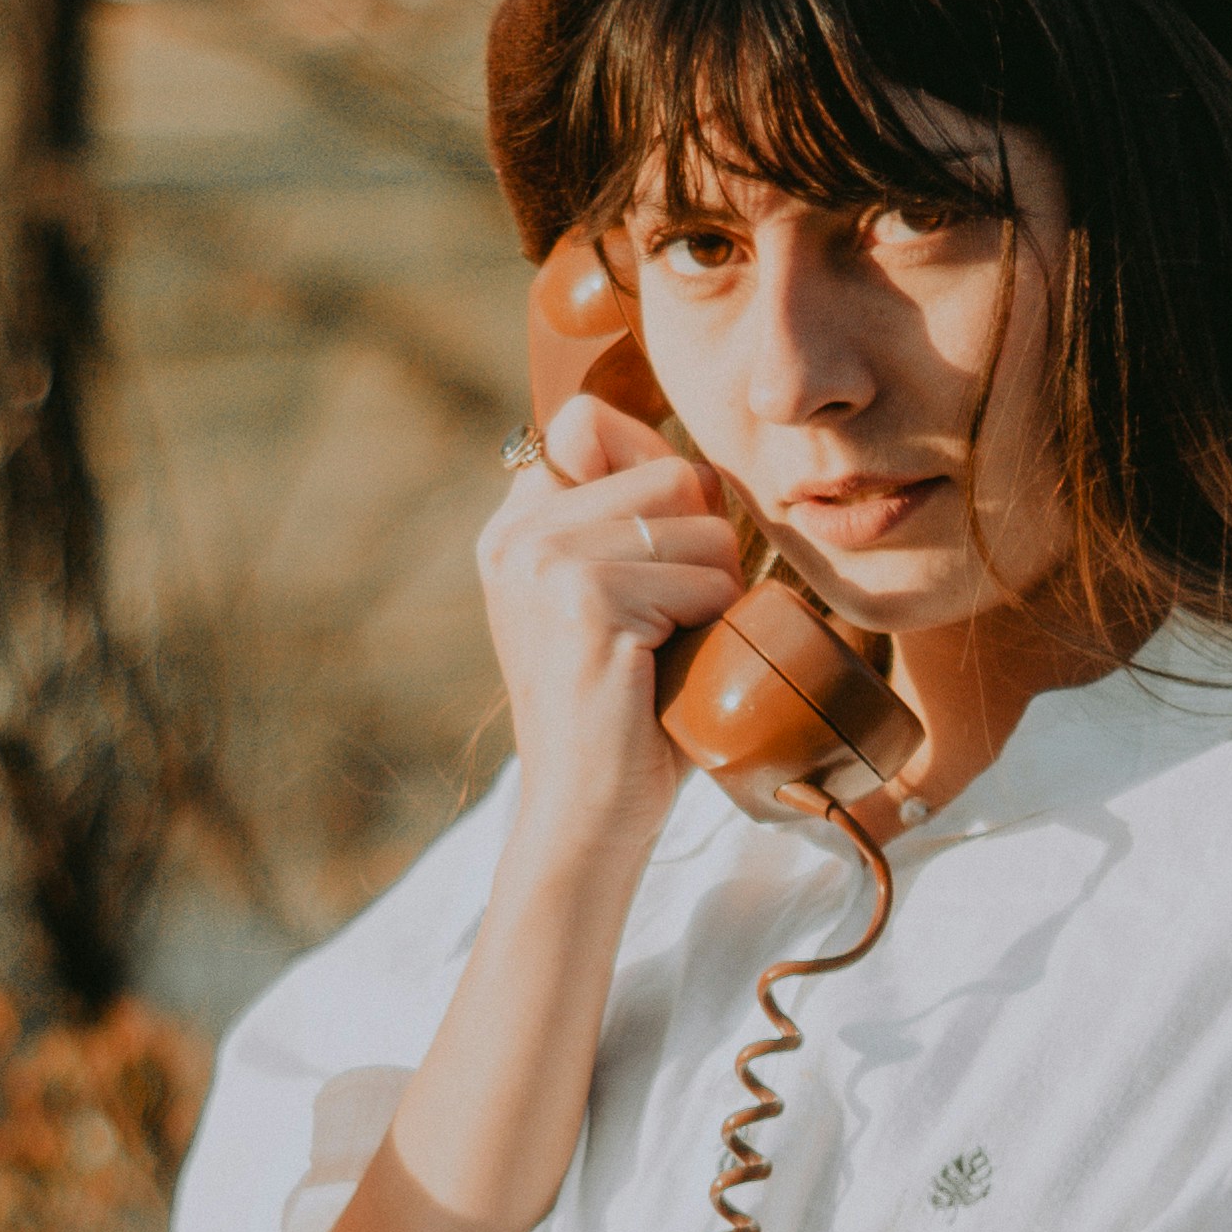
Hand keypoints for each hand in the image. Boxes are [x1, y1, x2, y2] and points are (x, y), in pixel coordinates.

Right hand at [478, 388, 743, 865]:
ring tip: (671, 649)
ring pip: (700, 525)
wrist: (588, 812)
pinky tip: (669, 671)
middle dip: (703, 543)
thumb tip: (697, 464)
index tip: (657, 553)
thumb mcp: (613, 598)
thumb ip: (626, 524)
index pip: (589, 420)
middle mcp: (518, 532)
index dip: (654, 472)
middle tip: (673, 621)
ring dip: (716, 592)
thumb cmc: (626, 711)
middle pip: (670, 470)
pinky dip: (713, 626)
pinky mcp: (586, 597)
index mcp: (515, 525)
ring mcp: (545, 560)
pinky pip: (705, 579)